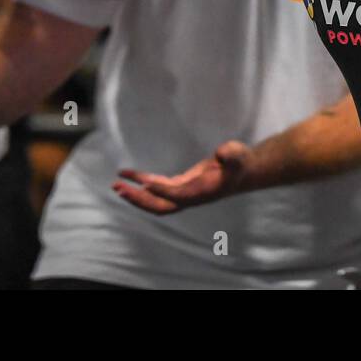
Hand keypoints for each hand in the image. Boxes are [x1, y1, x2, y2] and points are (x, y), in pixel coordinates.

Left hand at [114, 140, 251, 214]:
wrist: (243, 170)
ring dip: (135, 193)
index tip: (146, 183)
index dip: (162, 191)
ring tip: (116, 183)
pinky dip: (143, 183)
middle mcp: (190, 197)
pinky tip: (130, 176)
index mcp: (201, 193)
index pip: (177, 195)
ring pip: (155, 199)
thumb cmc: (240, 163)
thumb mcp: (238, 155)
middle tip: (119, 189)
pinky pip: (158, 187)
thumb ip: (231, 155)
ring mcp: (184, 192)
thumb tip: (222, 154)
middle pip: (160, 206)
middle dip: (139, 200)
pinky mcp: (181, 185)